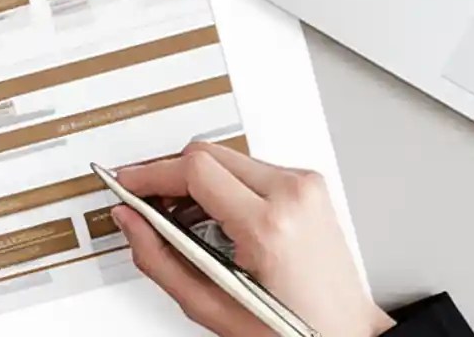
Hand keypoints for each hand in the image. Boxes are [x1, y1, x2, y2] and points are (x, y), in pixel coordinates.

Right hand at [113, 142, 392, 336]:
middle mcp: (292, 193)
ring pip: (227, 158)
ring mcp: (305, 184)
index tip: (129, 184)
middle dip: (169, 175)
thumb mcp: (211, 307)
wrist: (344, 332)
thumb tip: (131, 221)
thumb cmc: (292, 328)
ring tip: (185, 222)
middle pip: (207, 154)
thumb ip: (159, 259)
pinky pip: (251, 169)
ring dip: (198, 182)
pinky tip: (218, 220)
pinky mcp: (308, 184)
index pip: (194, 169)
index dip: (151, 173)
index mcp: (269, 225)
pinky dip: (226, 187)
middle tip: (148, 204)